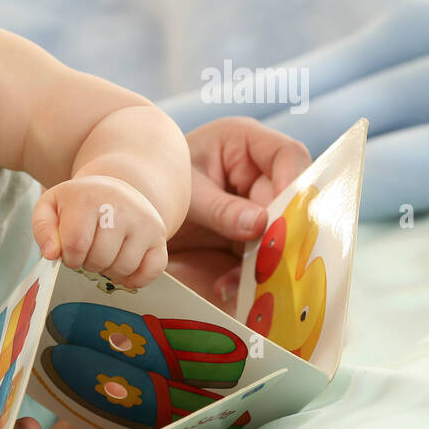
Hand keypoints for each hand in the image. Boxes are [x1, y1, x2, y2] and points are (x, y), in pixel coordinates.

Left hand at [32, 174, 169, 287]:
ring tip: (103, 253)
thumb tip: (52, 254)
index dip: (69, 257)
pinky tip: (122, 265)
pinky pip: (152, 271)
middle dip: (87, 263)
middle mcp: (121, 207)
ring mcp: (144, 222)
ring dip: (108, 270)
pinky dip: (135, 278)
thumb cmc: (79, 202)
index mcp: (89, 198)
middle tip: (87, 251)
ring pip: (123, 268)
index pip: (75, 245)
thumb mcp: (51, 206)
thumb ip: (43, 229)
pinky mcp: (160, 236)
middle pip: (100, 259)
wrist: (114, 188)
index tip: (69, 251)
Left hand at [167, 117, 310, 308]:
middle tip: (269, 259)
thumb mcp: (187, 192)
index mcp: (245, 141)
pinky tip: (228, 287)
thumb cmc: (158, 179)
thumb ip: (220, 208)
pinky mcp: (247, 231)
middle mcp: (258, 170)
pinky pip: (256, 251)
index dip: (293, 184)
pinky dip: (245, 271)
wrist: (136, 201)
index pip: (287, 155)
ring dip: (263, 258)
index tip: (285, 217)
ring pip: (276, 231)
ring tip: (246, 280)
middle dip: (278, 231)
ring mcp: (256, 201)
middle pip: (287, 199)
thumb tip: (259, 225)